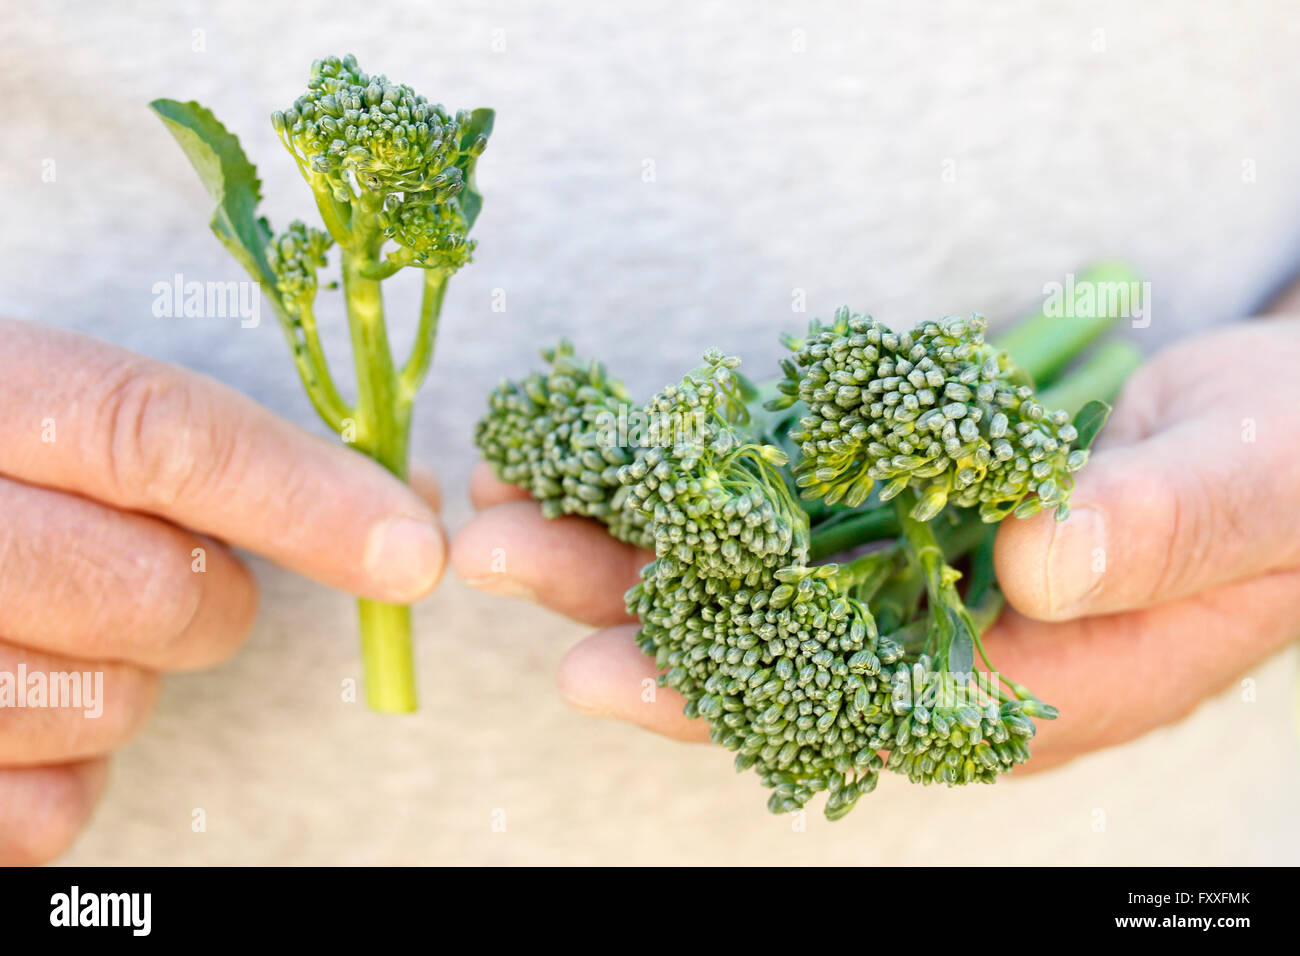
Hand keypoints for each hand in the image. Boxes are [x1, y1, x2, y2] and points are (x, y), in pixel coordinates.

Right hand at [0, 319, 445, 863]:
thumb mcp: (58, 411)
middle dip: (218, 600)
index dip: (304, 498)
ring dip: (137, 678)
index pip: (156, 436)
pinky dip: (75, 772)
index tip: (413, 549)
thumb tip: (406, 509)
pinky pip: (53, 808)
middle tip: (189, 578)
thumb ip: (209, 448)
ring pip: (114, 704)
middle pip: (159, 591)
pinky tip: (36, 708)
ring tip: (75, 629)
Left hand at [453, 315, 1299, 769]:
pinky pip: (776, 487)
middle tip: (496, 554)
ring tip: (508, 494)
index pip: (845, 709)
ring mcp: (906, 563)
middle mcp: (938, 637)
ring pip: (745, 561)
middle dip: (623, 603)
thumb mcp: (1251, 492)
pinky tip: (604, 445)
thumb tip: (1032, 558)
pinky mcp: (890, 493)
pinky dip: (690, 468)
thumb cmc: (1285, 470)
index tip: (601, 671)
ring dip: (626, 533)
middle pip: (758, 636)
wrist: (1279, 427)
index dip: (720, 696)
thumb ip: (1154, 532)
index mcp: (1020, 684)